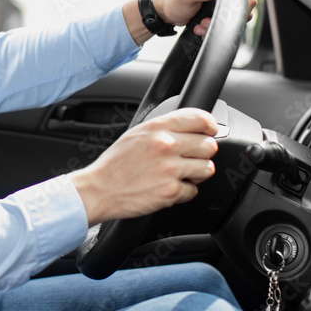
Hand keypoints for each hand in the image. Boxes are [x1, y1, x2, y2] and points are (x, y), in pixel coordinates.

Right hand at [68, 108, 219, 225]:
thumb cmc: (115, 164)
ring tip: (181, 174)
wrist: (99, 189)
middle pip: (209, 145)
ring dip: (197, 173)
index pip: (200, 118)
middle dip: (203, 153)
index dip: (210, 126)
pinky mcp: (170, 191)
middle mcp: (166, 145)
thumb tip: (192, 129)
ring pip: (207, 168)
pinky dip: (183, 192)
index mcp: (157, 127)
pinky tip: (168, 187)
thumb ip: (164, 129)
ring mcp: (170, 169)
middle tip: (190, 158)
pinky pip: (193, 190)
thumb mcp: (137, 134)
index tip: (211, 132)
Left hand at [154, 0, 257, 36]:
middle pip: (242, 9)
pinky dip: (216, 26)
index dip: (234, 11)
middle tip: (204, 23)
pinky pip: (229, 20)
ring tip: (201, 25)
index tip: (214, 17)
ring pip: (236, 17)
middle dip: (223, 21)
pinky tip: (203, 27)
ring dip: (217, 25)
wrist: (168, 8)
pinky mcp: (225, 6)